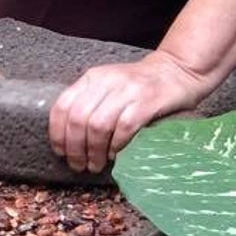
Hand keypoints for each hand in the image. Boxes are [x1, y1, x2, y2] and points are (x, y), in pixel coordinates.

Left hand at [49, 50, 215, 174]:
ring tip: (96, 164)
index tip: (61, 152)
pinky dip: (116, 145)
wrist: (177, 71)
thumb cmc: (139, 87)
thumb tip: (68, 140)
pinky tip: (115, 154)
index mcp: (93, 78)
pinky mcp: (148, 101)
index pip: (63, 106)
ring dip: (94, 151)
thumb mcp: (109, 87)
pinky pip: (124, 128)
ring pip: (99, 125)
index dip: (58, 134)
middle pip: (79, 119)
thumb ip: (89, 104)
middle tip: (79, 165)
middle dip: (75, 148)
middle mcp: (107, 81)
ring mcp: (128, 90)